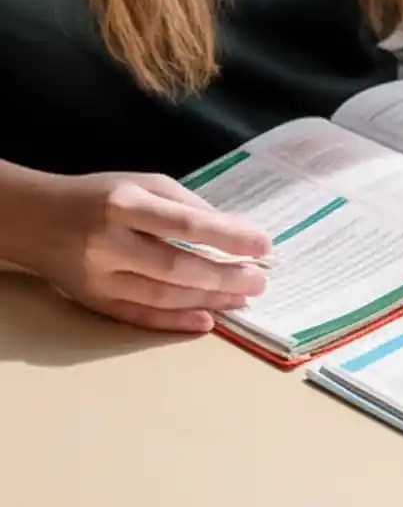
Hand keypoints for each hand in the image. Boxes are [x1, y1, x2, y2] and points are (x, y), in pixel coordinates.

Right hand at [23, 173, 271, 332]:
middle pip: (177, 267)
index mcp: (124, 204)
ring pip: (163, 296)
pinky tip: (208, 320)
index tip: (264, 245)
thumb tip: (239, 233)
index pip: (186, 225)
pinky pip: (140, 316)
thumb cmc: (101, 196)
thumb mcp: (145, 185)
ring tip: (243, 296)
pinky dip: (176, 321)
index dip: (228, 238)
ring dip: (210, 300)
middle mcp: (108, 242)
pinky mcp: (93, 301)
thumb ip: (189, 208)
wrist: (34, 219)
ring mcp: (99, 277)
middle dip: (226, 277)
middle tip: (259, 280)